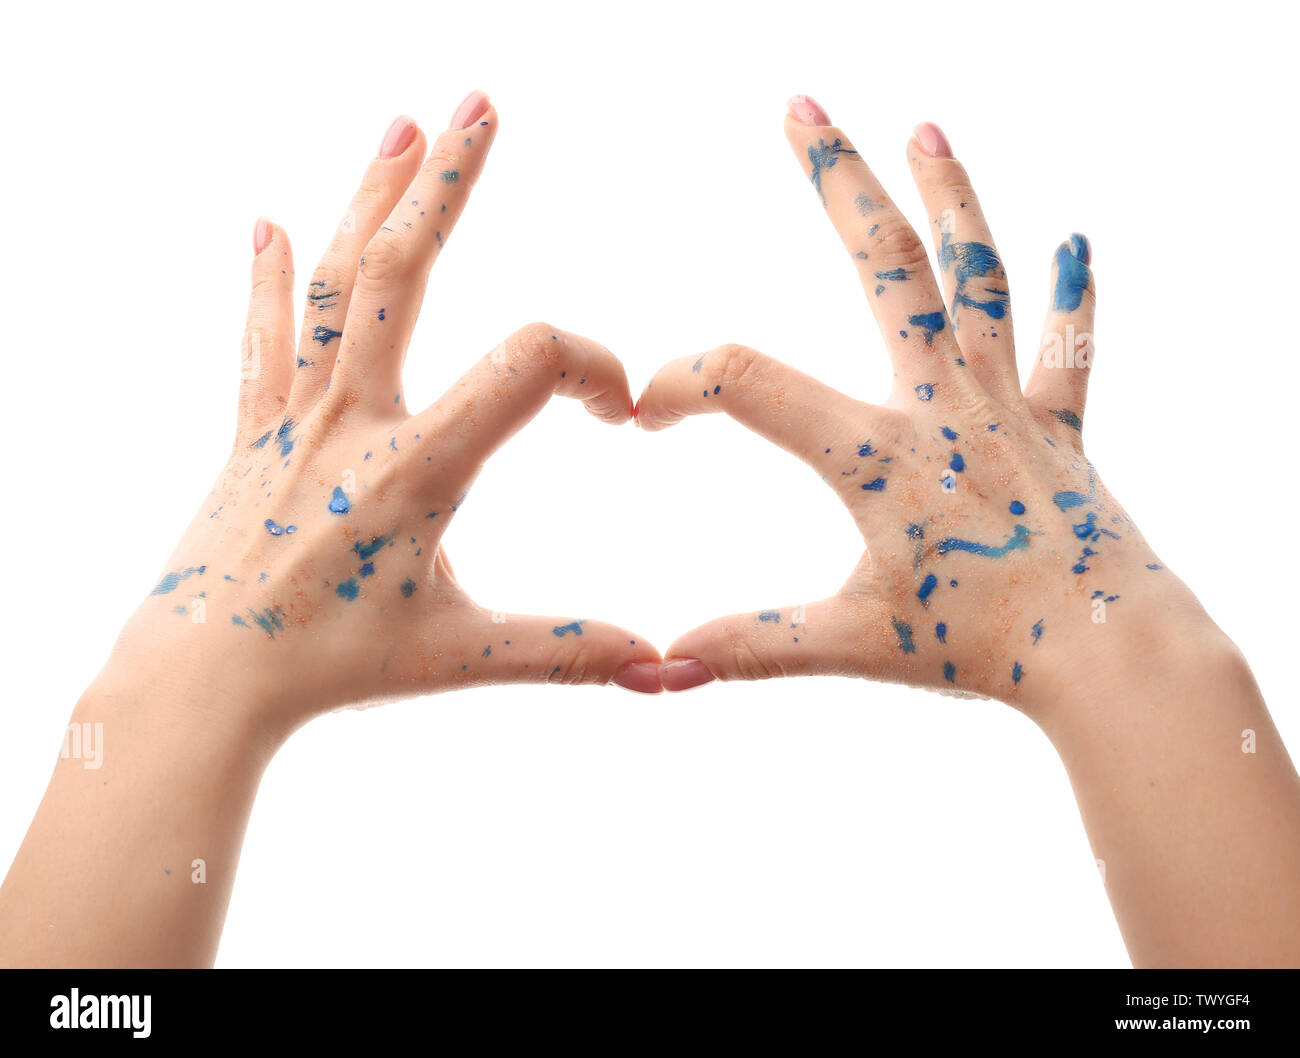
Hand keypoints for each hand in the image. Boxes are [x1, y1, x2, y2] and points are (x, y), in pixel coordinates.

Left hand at [112, 91, 662, 732]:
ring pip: (335, 285)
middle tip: (481, 105)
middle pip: (402, 273)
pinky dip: (269, 279)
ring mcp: (295, 418)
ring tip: (401, 126)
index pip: (525, 366)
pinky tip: (267, 223)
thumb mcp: (456, 656)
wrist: (200, 679)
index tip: (618, 412)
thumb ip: (562, 650)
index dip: (591, 367)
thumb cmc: (328, 666)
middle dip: (448, 183)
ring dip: (370, 198)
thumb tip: (660, 666)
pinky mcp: (255, 433)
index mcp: (415, 468)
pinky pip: (263, 339)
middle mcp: (351, 421)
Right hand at [636, 97, 1214, 713]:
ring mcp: (1007, 410)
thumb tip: (662, 666)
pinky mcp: (1059, 431)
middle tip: (803, 109)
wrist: (1107, 657)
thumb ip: (754, 645)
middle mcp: (944, 408)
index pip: (752, 381)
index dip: (683, 380)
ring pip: (978, 282)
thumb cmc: (980, 649)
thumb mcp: (854, 644)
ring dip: (952, 200)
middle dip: (839, 183)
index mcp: (880, 455)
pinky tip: (1076, 245)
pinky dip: (1073, 297)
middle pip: (886, 270)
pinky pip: (1069, 352)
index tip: (646, 408)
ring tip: (926, 130)